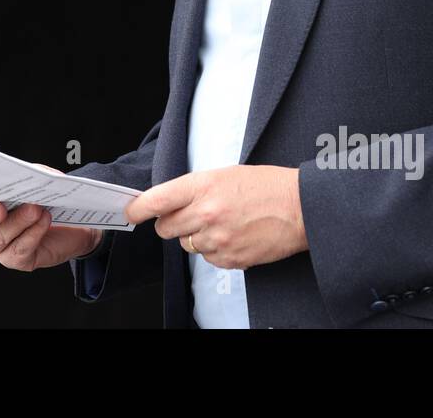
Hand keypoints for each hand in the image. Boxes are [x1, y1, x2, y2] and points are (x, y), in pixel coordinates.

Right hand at [0, 163, 101, 270]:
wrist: (70, 225)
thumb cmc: (46, 198)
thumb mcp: (38, 177)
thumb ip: (29, 173)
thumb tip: (28, 174)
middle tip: (1, 208)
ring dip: (18, 221)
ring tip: (36, 209)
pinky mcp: (14, 259)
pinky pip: (19, 248)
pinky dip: (33, 232)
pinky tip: (45, 220)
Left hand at [124, 165, 305, 269]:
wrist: (300, 207)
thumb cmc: (266, 186)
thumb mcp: (225, 174)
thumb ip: (195, 188)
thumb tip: (170, 203)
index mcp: (203, 186)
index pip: (156, 200)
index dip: (138, 209)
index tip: (132, 212)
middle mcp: (206, 213)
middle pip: (166, 228)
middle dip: (173, 223)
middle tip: (191, 215)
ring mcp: (217, 239)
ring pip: (186, 245)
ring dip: (197, 237)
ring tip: (222, 223)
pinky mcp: (230, 259)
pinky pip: (207, 259)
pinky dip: (215, 250)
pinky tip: (234, 236)